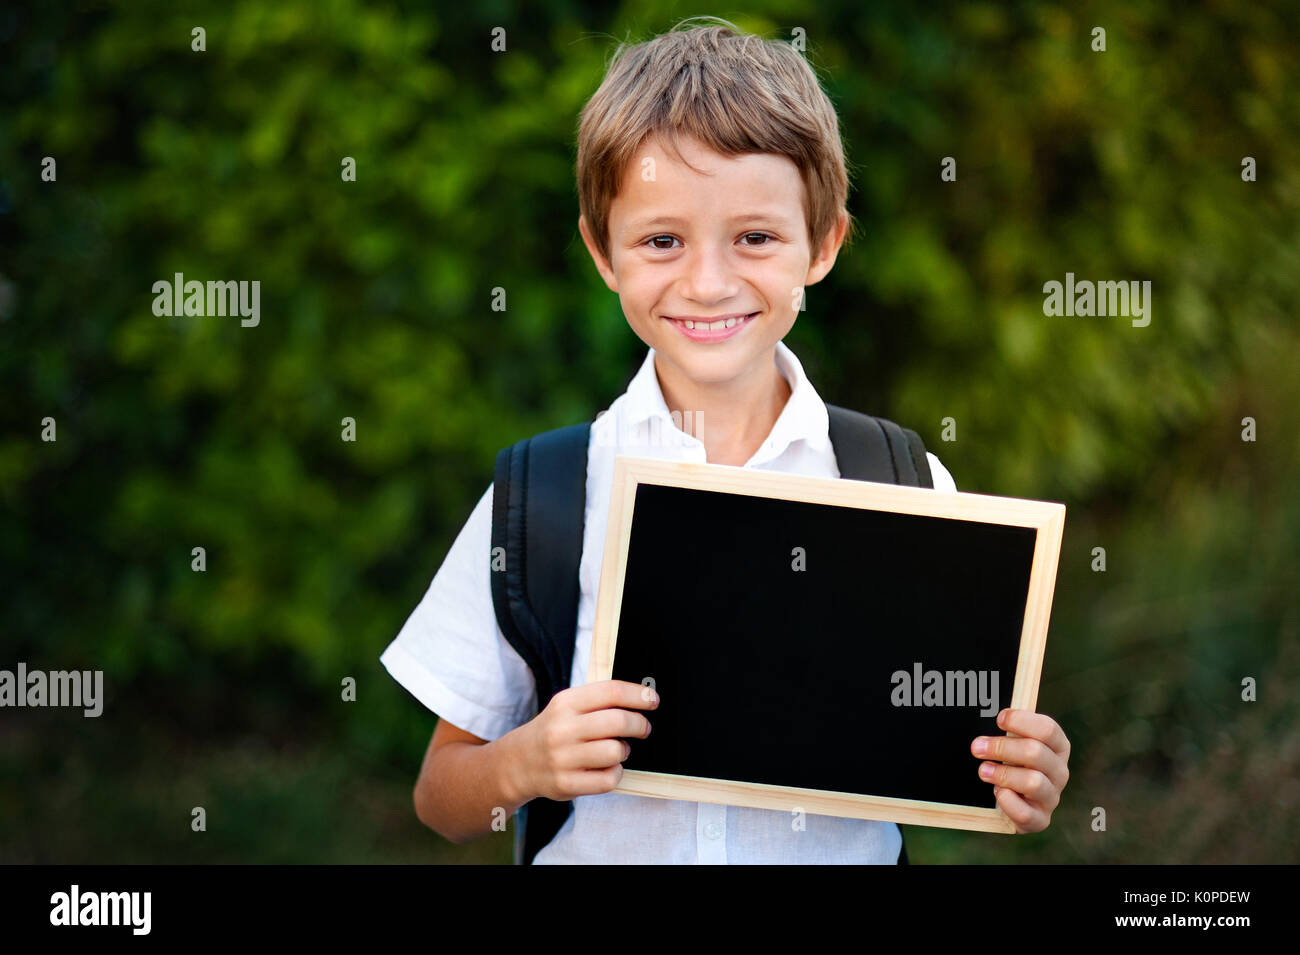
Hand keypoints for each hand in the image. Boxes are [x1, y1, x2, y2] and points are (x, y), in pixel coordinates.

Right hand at [511, 679, 656, 803]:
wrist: (518, 762)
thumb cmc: (555, 730)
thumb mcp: (568, 706)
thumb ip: (599, 700)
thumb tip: (643, 697)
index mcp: (566, 703)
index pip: (611, 691)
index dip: (638, 695)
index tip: (652, 700)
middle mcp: (562, 729)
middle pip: (618, 721)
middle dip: (639, 725)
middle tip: (643, 728)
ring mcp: (562, 758)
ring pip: (615, 752)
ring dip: (624, 750)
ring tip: (619, 750)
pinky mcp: (565, 784)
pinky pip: (608, 779)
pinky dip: (616, 773)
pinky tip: (609, 768)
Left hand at [971, 708, 1069, 832]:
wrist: (1014, 802)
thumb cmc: (1013, 763)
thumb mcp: (1014, 742)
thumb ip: (1009, 728)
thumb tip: (988, 703)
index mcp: (1058, 747)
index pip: (1048, 729)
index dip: (1022, 721)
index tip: (998, 719)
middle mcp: (1059, 771)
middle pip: (1035, 753)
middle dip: (1002, 747)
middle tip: (976, 747)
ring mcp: (1052, 797)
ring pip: (1033, 782)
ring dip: (1003, 774)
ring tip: (983, 770)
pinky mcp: (1040, 820)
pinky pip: (1026, 813)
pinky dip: (1008, 802)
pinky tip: (997, 793)